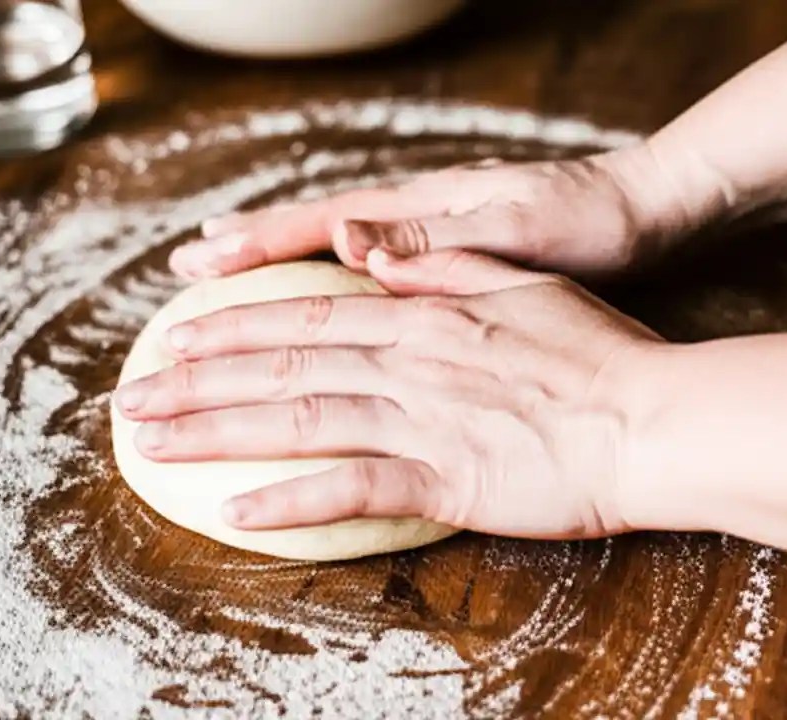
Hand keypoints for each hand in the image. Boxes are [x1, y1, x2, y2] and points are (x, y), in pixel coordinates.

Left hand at [116, 251, 662, 538]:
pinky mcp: (447, 480)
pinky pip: (352, 488)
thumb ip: (446, 269)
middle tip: (133, 396)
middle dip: (198, 379)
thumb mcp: (524, 285)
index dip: (234, 326)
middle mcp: (409, 362)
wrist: (653, 420)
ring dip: (218, 431)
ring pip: (299, 419)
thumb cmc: (600, 355)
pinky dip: (291, 500)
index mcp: (423, 314)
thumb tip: (377, 256)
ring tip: (153, 444)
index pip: (307, 314)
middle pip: (282, 364)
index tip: (178, 338)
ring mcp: (424, 421)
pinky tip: (237, 510)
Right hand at [168, 146, 702, 281]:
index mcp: (422, 209)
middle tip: (183, 278)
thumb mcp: (513, 231)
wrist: (641, 214)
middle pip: (312, 234)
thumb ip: (434, 238)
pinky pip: (374, 275)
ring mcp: (432, 239)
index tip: (200, 262)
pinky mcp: (454, 263)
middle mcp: (415, 219)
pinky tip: (316, 310)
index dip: (258, 245)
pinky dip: (332, 286)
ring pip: (337, 253)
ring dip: (280, 270)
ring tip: (225, 284)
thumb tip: (349, 242)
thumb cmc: (584, 221)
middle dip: (246, 257)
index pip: (319, 223)